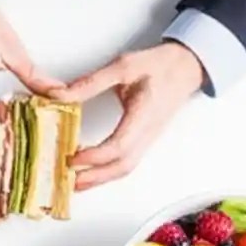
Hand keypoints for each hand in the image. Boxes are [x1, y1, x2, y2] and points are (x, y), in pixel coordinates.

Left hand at [51, 41, 203, 189]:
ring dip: (99, 178)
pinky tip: (89, 169)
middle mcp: (148, 132)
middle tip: (67, 180)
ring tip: (73, 181)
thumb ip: (90, 83)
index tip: (72, 157)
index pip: (120, 146)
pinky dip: (106, 171)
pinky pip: (126, 162)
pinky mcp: (145, 140)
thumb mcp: (123, 66)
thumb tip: (60, 95)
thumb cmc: (158, 65)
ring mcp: (148, 138)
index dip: (95, 156)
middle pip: (123, 166)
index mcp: (144, 113)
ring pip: (125, 167)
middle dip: (94, 177)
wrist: (186, 67)